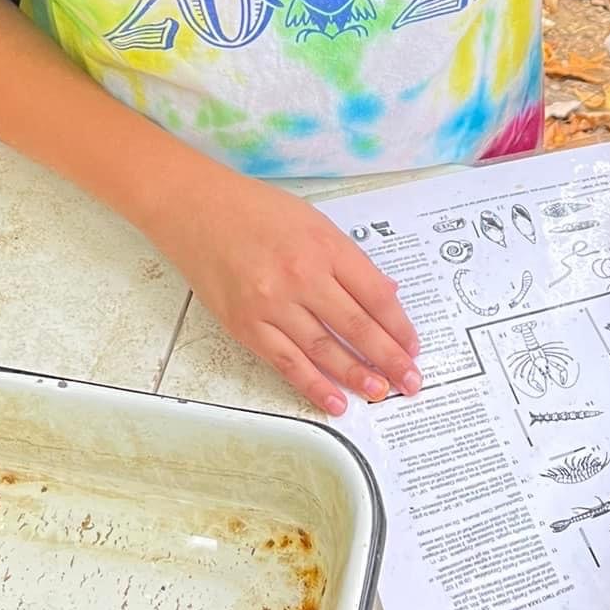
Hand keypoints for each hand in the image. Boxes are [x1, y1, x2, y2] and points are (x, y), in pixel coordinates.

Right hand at [170, 178, 422, 415]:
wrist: (196, 208)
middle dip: (389, 359)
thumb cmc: (255, 210)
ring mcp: (272, 303)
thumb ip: (349, 260)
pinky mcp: (245, 324)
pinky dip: (313, 385)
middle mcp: (302, 276)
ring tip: (380, 394)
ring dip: (357, 376)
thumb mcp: (314, 221)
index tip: (412, 346)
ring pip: (325, 350)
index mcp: (325, 246)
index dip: (399, 326)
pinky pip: (287, 362)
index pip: (375, 295)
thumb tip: (386, 294)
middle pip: (357, 326)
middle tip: (410, 382)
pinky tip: (335, 401)